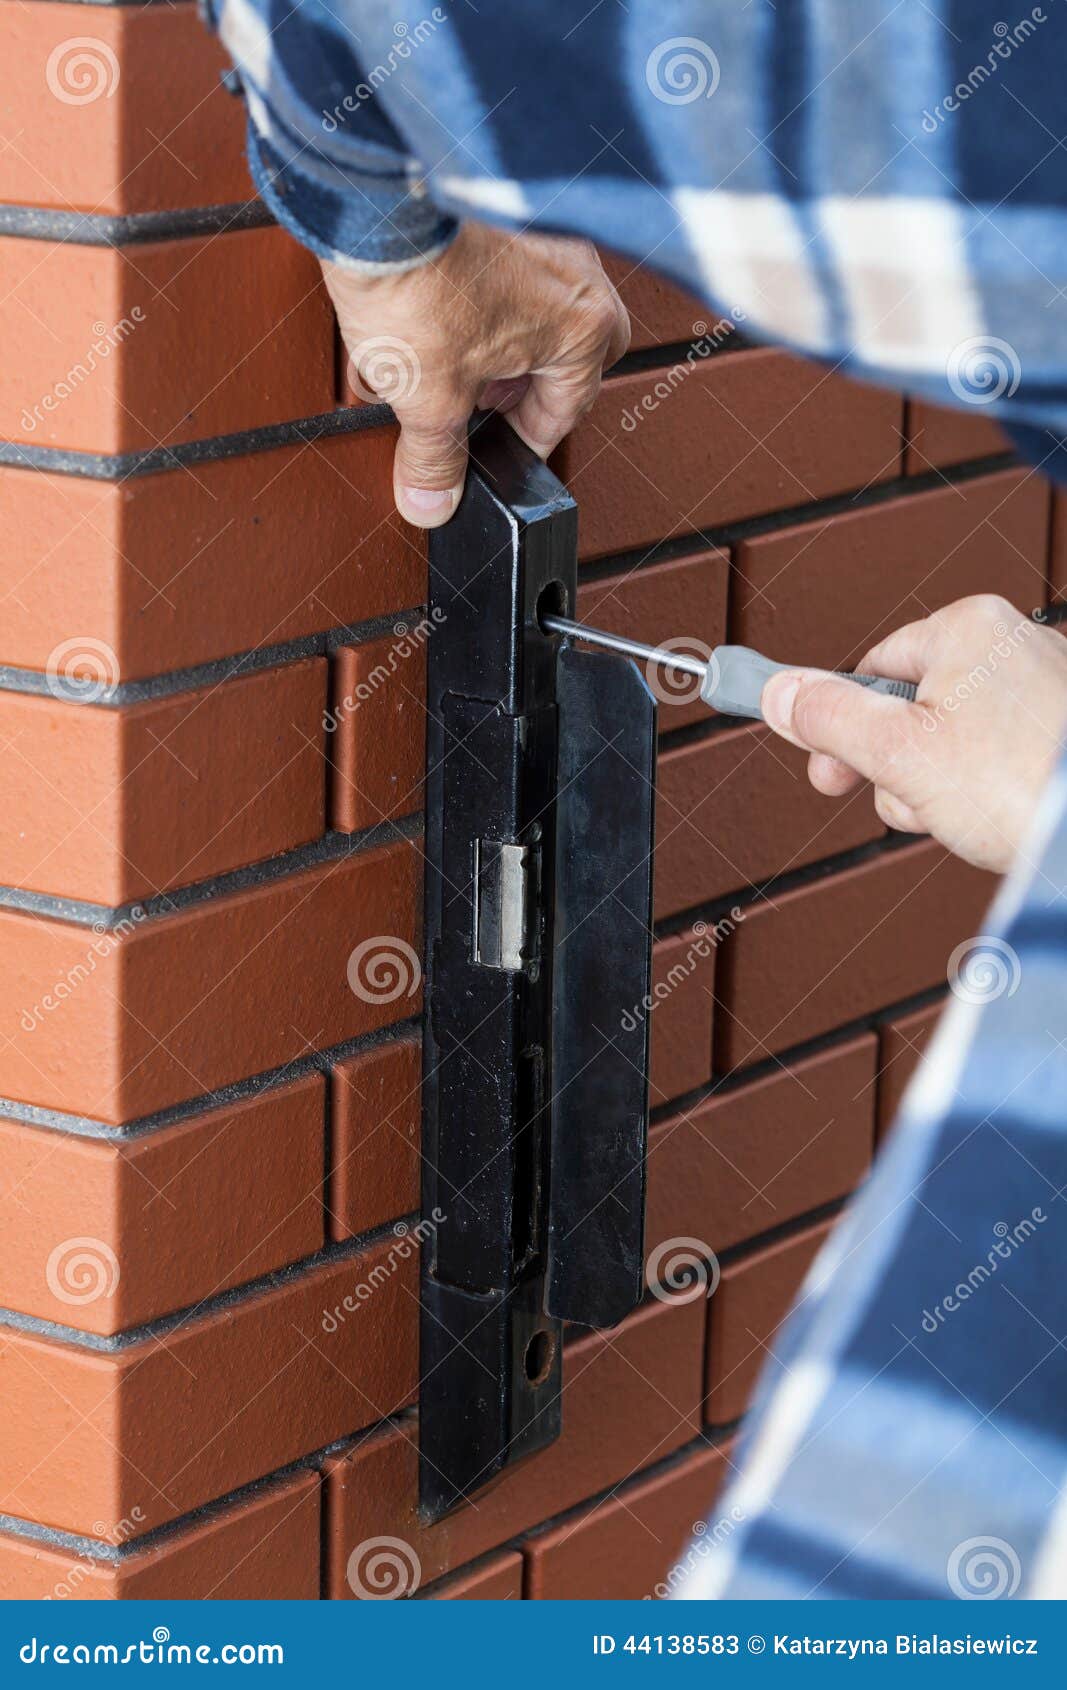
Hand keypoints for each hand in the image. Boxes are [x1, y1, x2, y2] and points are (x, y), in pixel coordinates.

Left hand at [322, 223, 629, 526]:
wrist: (371, 196)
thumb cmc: (415, 280)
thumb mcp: (426, 398)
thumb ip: (436, 459)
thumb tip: (432, 502)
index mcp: (583, 327)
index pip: (568, 408)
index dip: (524, 443)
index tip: (499, 456)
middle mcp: (578, 273)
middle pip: (562, 353)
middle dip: (519, 387)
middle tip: (479, 407)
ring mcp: (544, 229)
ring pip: (533, 306)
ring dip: (493, 342)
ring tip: (443, 360)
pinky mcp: (501, 204)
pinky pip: (503, 265)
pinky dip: (473, 297)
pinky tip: (426, 311)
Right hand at [760, 596, 1066, 873]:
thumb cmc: (1021, 785)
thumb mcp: (899, 753)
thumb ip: (830, 719)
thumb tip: (777, 692)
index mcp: (966, 629)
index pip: (874, 668)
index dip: (840, 726)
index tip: (825, 773)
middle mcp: (1014, 643)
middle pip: (914, 708)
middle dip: (899, 769)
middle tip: (905, 805)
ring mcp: (1049, 688)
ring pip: (958, 740)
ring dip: (943, 789)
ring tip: (966, 817)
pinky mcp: (1066, 733)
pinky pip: (1004, 757)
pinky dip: (991, 793)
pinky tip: (1000, 819)